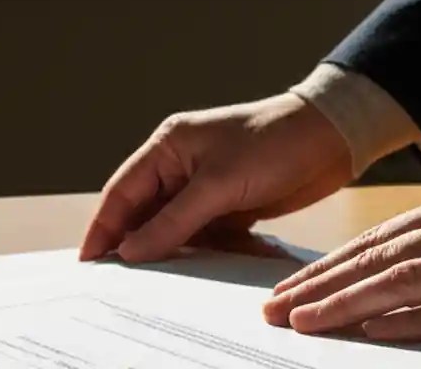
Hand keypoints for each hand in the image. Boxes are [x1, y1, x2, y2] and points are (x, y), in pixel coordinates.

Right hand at [80, 93, 352, 263]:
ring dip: (171, 252)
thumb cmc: (273, 144)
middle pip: (145, 212)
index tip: (89, 262)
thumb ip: (173, 220)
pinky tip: (203, 269)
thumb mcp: (219, 184)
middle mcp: (182, 165)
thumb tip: (131, 250)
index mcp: (169, 146)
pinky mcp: (231, 204)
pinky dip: (203, 252)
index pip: (122, 191)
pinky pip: (205, 234)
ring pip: (174, 227)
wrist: (331, 139)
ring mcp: (206, 186)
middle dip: (135, 244)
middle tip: (120, 281)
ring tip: (160, 282)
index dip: (103, 227)